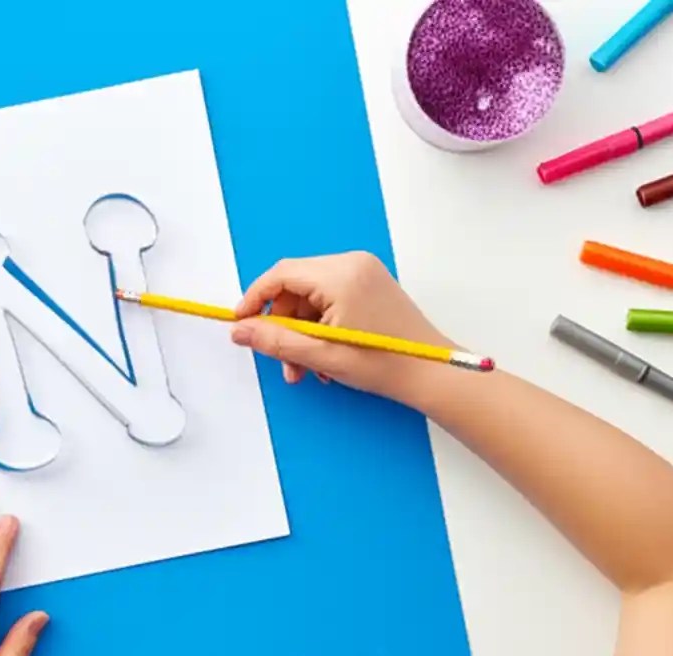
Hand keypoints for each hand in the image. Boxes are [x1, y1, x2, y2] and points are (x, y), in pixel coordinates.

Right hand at [231, 251, 450, 401]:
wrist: (433, 374)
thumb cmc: (385, 364)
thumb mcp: (321, 355)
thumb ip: (275, 341)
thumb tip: (239, 331)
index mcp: (341, 275)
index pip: (281, 274)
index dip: (255, 299)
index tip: (241, 324)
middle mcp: (352, 264)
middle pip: (294, 285)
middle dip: (282, 324)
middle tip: (283, 360)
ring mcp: (363, 272)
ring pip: (310, 296)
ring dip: (300, 331)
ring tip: (305, 368)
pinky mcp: (369, 284)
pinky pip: (328, 298)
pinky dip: (319, 326)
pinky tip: (323, 356)